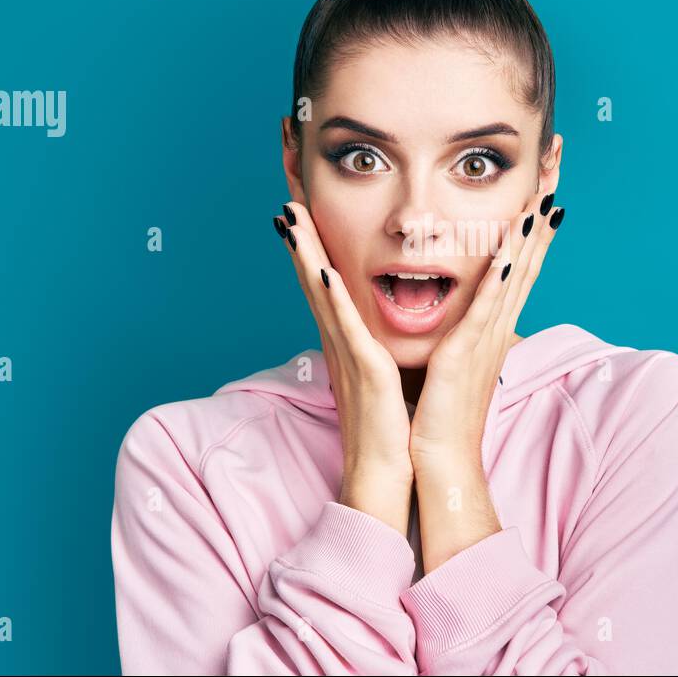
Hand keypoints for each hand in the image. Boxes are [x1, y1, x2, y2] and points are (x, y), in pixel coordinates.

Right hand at [274, 202, 414, 535]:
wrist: (387, 476)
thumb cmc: (392, 431)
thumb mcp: (387, 379)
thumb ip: (381, 350)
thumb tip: (386, 333)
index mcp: (349, 344)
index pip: (327, 286)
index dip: (313, 248)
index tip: (304, 213)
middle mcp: (341, 345)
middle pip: (314, 281)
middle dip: (300, 240)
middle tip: (286, 200)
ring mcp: (347, 356)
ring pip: (321, 295)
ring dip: (306, 255)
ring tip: (291, 218)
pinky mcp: (362, 371)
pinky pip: (345, 327)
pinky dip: (333, 298)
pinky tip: (325, 270)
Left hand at [408, 190, 564, 474]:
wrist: (441, 462)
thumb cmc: (442, 417)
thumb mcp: (453, 362)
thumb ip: (460, 333)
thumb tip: (462, 317)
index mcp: (492, 326)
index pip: (519, 262)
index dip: (533, 223)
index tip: (544, 184)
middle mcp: (498, 326)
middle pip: (528, 257)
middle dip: (542, 211)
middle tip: (559, 166)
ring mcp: (486, 339)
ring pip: (515, 274)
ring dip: (529, 233)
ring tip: (544, 193)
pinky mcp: (467, 353)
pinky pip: (488, 307)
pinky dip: (502, 276)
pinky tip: (510, 248)